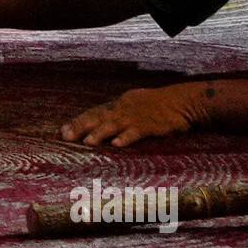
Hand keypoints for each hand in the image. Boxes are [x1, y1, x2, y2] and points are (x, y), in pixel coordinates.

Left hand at [61, 86, 200, 147]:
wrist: (184, 102)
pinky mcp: (152, 125)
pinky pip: (137, 132)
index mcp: (120, 104)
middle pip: (99, 117)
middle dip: (82, 127)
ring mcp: (137, 116)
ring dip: (100, 133)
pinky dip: (127, 137)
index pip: (95, 112)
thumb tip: (100, 125)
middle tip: (66, 137)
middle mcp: (125, 109)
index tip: (62, 131)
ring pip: (114, 124)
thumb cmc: (159, 106)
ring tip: (87, 142)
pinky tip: (117, 145)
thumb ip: (118, 114)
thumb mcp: (135, 105)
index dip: (78, 121)